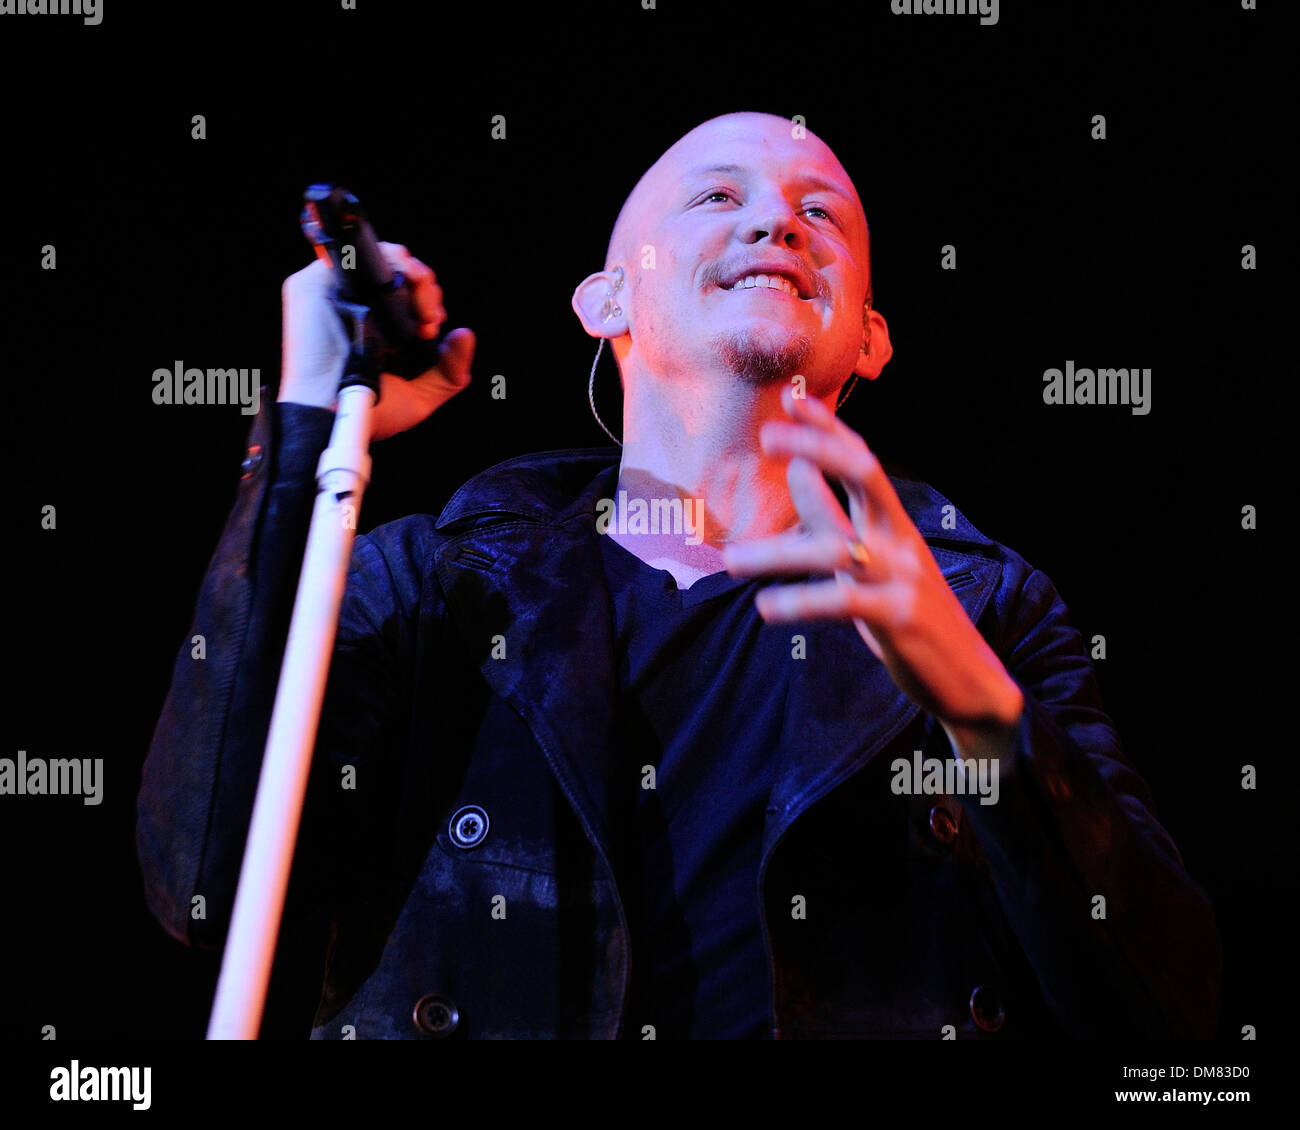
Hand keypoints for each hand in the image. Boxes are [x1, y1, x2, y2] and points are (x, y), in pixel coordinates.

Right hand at [279, 241, 473, 440]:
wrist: (334, 416)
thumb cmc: (372, 412)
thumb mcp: (422, 395)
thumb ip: (451, 370)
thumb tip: (465, 335)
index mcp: (385, 326)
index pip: (413, 292)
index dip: (429, 299)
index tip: (433, 325)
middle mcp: (362, 305)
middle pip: (402, 270)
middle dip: (426, 288)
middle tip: (429, 319)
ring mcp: (338, 292)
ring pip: (383, 257)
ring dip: (410, 272)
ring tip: (420, 310)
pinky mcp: (315, 285)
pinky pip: (352, 255)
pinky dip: (381, 262)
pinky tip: (396, 287)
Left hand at [722, 386, 1022, 737]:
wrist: (968, 676)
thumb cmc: (909, 612)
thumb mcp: (871, 560)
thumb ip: (835, 518)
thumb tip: (799, 471)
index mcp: (895, 522)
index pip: (862, 459)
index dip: (829, 426)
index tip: (793, 397)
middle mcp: (900, 539)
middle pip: (864, 474)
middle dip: (817, 447)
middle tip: (767, 436)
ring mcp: (901, 575)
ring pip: (834, 548)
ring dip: (776, 553)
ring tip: (731, 560)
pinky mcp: (896, 617)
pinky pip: (841, 602)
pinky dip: (800, 602)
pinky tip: (765, 607)